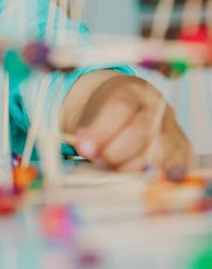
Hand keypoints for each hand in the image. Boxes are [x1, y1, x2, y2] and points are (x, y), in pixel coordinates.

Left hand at [71, 75, 190, 174]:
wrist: (122, 104)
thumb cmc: (102, 112)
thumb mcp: (88, 113)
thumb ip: (87, 131)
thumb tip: (87, 148)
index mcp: (130, 91)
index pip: (120, 108)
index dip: (102, 131)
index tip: (85, 148)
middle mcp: (156, 106)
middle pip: (142, 130)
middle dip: (116, 152)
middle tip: (99, 160)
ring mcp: (172, 126)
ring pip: (162, 149)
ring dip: (135, 166)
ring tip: (116, 168)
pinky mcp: (182, 145)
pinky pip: (178, 162)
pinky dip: (161, 173)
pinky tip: (143, 177)